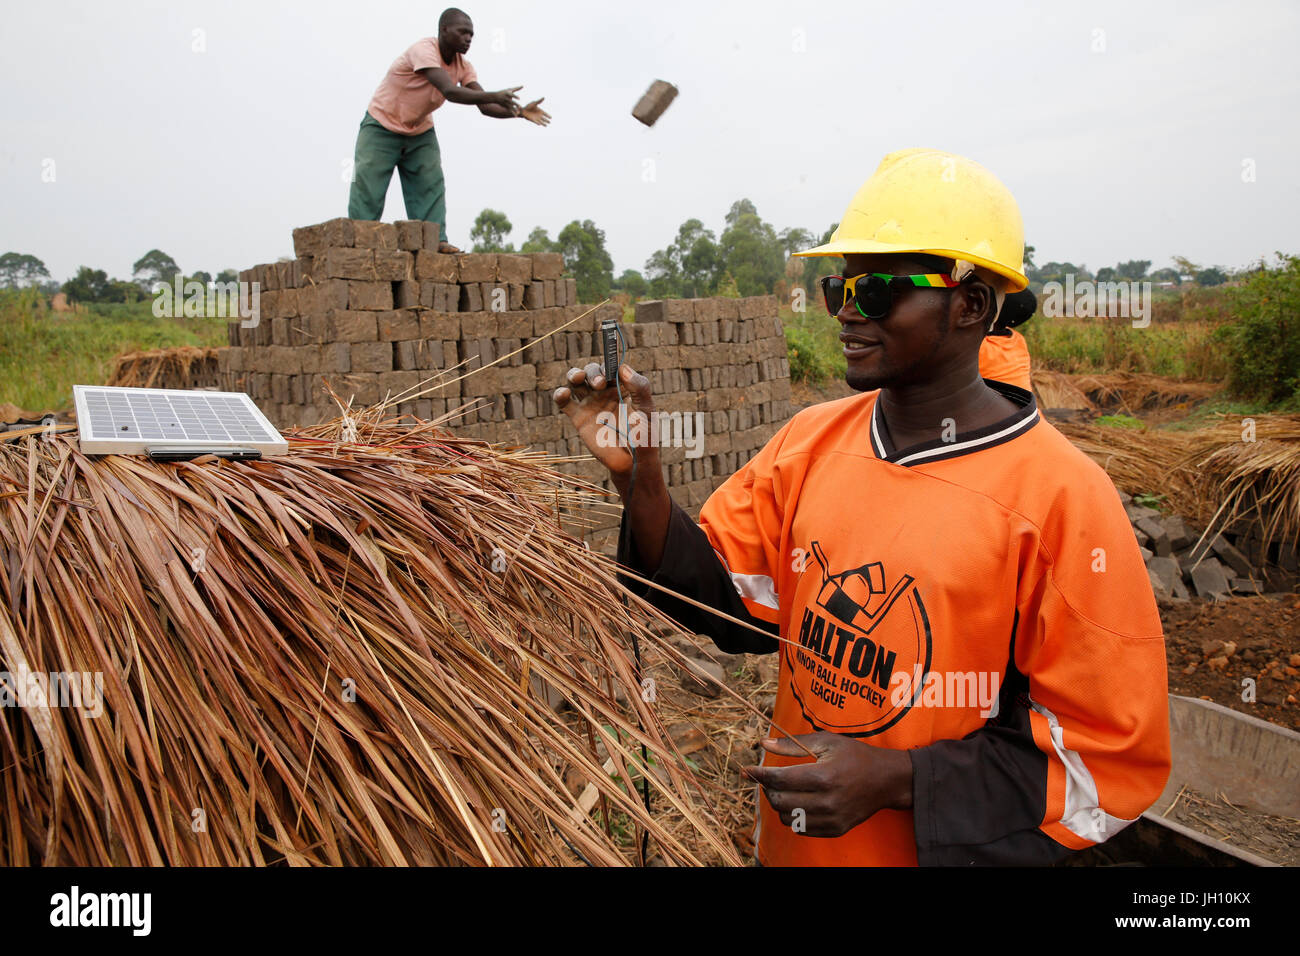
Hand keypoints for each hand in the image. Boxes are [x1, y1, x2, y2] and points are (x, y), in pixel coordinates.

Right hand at [491, 85, 522, 110]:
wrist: (495, 97)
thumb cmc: (504, 92)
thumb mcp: (509, 89)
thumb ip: (517, 88)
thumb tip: (523, 86)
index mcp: (508, 94)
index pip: (512, 95)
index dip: (515, 97)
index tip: (519, 98)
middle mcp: (507, 99)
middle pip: (512, 102)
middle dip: (515, 104)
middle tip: (519, 106)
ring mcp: (506, 103)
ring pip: (511, 107)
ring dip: (514, 110)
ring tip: (518, 112)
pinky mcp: (506, 107)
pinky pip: (510, 110)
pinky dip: (513, 113)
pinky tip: (516, 116)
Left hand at [520, 97, 549, 125]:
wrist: (523, 110)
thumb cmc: (529, 106)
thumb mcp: (534, 103)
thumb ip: (539, 101)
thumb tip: (544, 97)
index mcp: (540, 111)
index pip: (545, 114)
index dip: (548, 115)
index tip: (551, 117)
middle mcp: (539, 115)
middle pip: (544, 118)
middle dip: (546, 120)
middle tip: (549, 122)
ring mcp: (536, 118)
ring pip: (541, 121)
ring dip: (543, 123)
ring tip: (546, 125)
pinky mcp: (532, 120)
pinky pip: (536, 122)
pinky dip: (537, 123)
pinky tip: (539, 124)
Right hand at [554, 363, 655, 493]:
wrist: (632, 462)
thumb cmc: (644, 436)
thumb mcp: (647, 409)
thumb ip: (639, 387)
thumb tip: (622, 367)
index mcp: (622, 387)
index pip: (611, 367)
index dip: (609, 364)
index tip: (611, 370)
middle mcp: (604, 393)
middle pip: (592, 371)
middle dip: (593, 372)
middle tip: (600, 384)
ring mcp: (590, 404)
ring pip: (576, 381)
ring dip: (575, 374)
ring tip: (579, 378)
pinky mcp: (578, 417)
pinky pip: (563, 402)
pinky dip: (559, 394)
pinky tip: (564, 394)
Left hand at [742, 732, 912, 837]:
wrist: (885, 780)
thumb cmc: (854, 756)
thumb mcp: (826, 742)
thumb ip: (793, 744)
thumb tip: (762, 744)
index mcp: (824, 776)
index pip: (779, 779)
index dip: (760, 774)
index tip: (748, 770)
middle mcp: (827, 801)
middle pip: (779, 801)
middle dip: (768, 789)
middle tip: (770, 779)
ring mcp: (832, 819)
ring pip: (787, 818)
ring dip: (779, 804)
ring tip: (785, 790)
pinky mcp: (835, 830)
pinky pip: (801, 828)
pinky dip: (793, 816)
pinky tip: (798, 802)